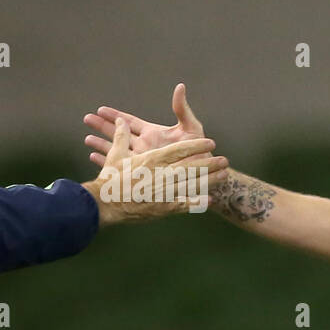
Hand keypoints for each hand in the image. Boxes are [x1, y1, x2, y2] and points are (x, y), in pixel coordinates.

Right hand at [83, 83, 205, 167]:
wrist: (201, 176)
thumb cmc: (198, 152)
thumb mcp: (191, 129)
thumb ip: (182, 110)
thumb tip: (180, 87)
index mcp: (152, 134)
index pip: (130, 122)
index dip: (116, 115)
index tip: (100, 109)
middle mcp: (144, 147)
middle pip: (119, 134)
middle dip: (102, 126)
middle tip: (86, 118)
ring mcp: (142, 162)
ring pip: (117, 151)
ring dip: (101, 145)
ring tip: (86, 139)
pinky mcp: (141, 176)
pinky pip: (122, 169)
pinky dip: (109, 164)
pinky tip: (94, 159)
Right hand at [83, 116, 227, 224]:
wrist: (104, 205)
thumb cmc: (110, 179)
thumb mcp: (116, 155)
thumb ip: (121, 137)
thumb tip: (121, 121)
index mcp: (151, 160)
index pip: (179, 150)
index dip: (196, 145)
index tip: (210, 142)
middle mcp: (160, 175)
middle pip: (191, 166)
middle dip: (209, 163)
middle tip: (225, 160)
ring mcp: (162, 192)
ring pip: (191, 184)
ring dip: (209, 180)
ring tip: (225, 176)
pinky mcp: (162, 208)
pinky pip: (183, 205)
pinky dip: (197, 203)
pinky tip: (210, 200)